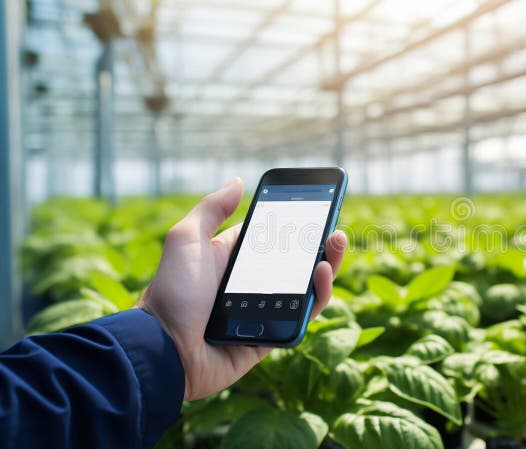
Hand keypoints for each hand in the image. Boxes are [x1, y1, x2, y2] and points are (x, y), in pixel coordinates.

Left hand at [137, 178, 347, 400]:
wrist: (162, 347)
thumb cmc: (172, 291)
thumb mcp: (186, 239)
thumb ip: (212, 209)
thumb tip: (238, 182)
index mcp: (231, 261)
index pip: (271, 239)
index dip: (292, 225)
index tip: (314, 208)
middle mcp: (250, 284)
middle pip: (295, 262)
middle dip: (318, 243)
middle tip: (334, 227)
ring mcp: (264, 311)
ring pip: (306, 287)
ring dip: (327, 264)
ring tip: (335, 243)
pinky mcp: (273, 336)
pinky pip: (303, 316)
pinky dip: (318, 294)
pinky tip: (322, 272)